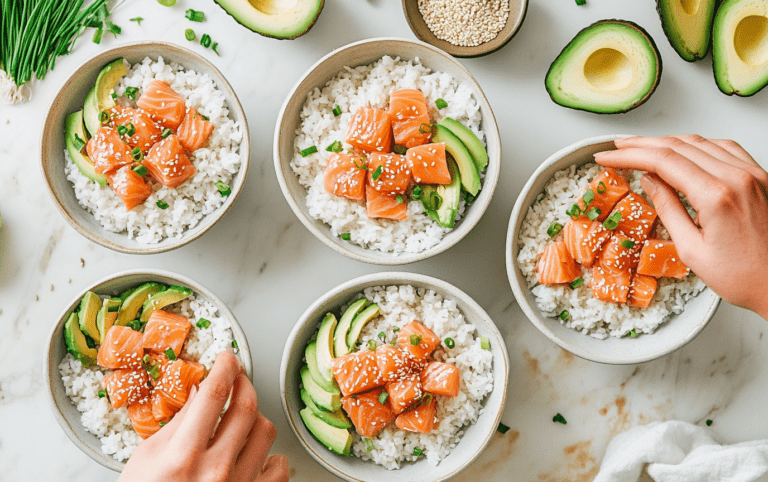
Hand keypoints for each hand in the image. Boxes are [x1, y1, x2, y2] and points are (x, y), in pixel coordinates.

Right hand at [118, 351, 288, 481]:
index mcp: (182, 457)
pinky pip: (279, 467)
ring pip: (266, 432)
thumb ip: (177, 422)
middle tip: (237, 379)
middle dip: (244, 383)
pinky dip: (270, 456)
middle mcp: (215, 472)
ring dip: (255, 419)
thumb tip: (200, 388)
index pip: (215, 393)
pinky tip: (253, 456)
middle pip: (247, 407)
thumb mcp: (146, 459)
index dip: (225, 366)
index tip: (227, 357)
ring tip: (240, 421)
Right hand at [594, 135, 767, 319]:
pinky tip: (683, 151)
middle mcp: (737, 177)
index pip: (663, 161)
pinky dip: (697, 145)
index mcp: (716, 196)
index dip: (629, 156)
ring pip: (701, 142)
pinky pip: (724, 148)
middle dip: (643, 144)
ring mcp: (752, 174)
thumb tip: (648, 180)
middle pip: (679, 145)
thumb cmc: (743, 277)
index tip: (607, 157)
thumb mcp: (691, 250)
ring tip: (644, 147)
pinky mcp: (760, 177)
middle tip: (618, 148)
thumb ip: (667, 209)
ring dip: (668, 142)